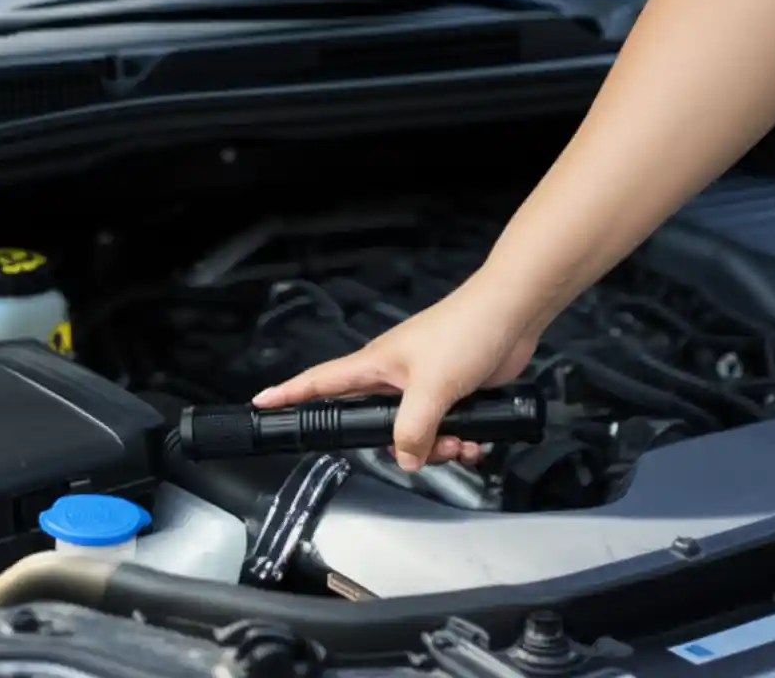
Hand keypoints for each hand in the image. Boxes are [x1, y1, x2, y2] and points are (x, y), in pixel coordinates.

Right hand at [251, 275, 539, 471]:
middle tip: (426, 452)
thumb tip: (406, 459)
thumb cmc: (466, 329)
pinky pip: (444, 430)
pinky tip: (477, 440)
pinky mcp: (452, 393)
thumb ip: (413, 429)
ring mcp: (424, 386)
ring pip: (416, 434)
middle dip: (403, 448)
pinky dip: (459, 441)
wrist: (512, 314)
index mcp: (374, 366)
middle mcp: (394, 377)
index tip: (263, 403)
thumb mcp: (432, 387)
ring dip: (440, 447)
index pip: (319, 382)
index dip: (289, 394)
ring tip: (462, 444)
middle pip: (377, 426)